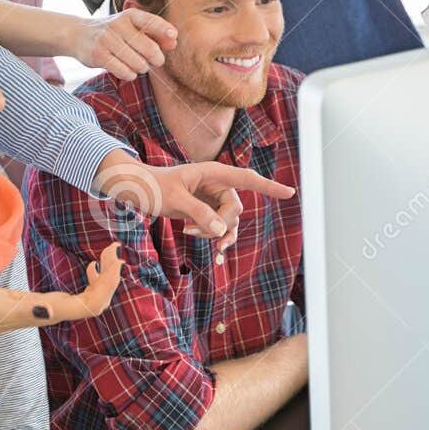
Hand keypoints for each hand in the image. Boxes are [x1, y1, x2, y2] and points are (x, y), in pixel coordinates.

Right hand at [0, 242, 123, 350]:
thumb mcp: (0, 306)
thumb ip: (26, 309)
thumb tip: (50, 310)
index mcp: (51, 312)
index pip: (93, 303)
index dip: (108, 283)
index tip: (113, 257)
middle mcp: (58, 311)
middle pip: (98, 300)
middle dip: (111, 276)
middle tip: (115, 249)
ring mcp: (55, 308)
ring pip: (93, 298)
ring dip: (105, 277)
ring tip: (108, 254)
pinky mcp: (50, 303)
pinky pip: (83, 294)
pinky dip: (94, 279)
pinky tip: (91, 266)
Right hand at [72, 7, 176, 79]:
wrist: (79, 34)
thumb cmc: (113, 33)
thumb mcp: (132, 27)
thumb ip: (154, 33)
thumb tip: (174, 42)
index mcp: (129, 15)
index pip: (151, 21)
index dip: (164, 29)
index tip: (174, 37)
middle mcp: (118, 25)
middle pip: (150, 49)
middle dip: (157, 59)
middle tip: (154, 61)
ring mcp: (107, 40)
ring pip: (138, 63)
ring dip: (142, 68)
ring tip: (137, 64)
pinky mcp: (98, 55)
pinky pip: (124, 71)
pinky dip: (130, 74)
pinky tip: (128, 71)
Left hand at [96, 154, 295, 256]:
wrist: (137, 190)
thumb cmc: (154, 187)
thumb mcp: (174, 200)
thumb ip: (199, 214)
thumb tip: (221, 231)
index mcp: (213, 173)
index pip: (247, 179)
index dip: (269, 187)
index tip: (290, 193)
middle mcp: (217, 184)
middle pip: (234, 209)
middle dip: (220, 224)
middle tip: (191, 230)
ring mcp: (212, 199)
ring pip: (229, 222)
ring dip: (215, 234)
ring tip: (190, 234)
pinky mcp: (206, 211)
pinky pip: (220, 228)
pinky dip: (215, 239)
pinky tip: (215, 256)